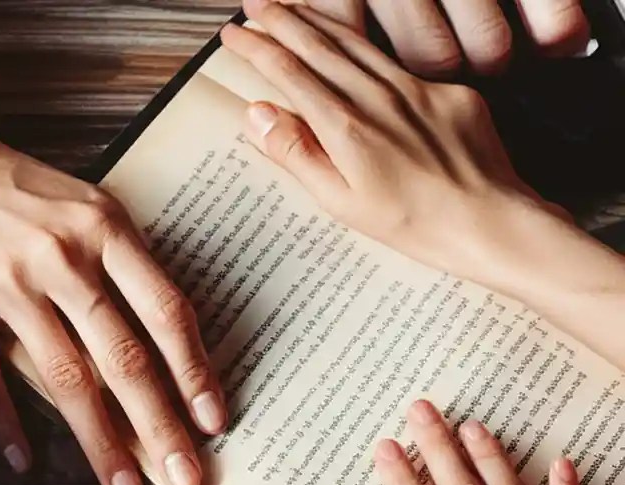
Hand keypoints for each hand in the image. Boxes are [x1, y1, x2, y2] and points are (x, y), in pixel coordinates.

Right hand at [0, 132, 226, 484]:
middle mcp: (63, 256)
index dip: (194, 370)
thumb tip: (169, 341)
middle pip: (123, 356)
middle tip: (186, 479)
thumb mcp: (87, 205)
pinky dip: (5, 422)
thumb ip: (124, 262)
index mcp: (105, 228)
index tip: (215, 421)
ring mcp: (8, 280)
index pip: (165, 311)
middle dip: (159, 427)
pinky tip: (24, 461)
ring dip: (98, 442)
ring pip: (64, 376)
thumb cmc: (18, 187)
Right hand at [222, 0, 569, 292]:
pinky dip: (366, 42)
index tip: (233, 34)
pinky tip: (353, 39)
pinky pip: (397, 59)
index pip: (288, 73)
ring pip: (357, 43)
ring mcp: (417, 89)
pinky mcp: (450, 92)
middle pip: (318, 45)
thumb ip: (296, 153)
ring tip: (293, 6)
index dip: (256, 48)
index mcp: (345, 127)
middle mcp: (378, 97)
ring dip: (319, 19)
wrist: (491, 224)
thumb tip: (256, 114)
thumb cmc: (413, 224)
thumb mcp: (340, 201)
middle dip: (281, 20)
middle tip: (254, 4)